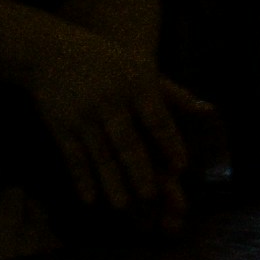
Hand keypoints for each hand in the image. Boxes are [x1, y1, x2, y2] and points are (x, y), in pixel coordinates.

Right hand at [20, 25, 207, 216]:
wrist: (51, 53)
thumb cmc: (108, 62)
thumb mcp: (141, 67)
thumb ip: (173, 93)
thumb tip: (208, 111)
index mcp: (135, 86)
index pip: (156, 119)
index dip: (169, 143)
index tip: (181, 167)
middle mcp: (109, 102)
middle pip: (126, 141)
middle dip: (139, 170)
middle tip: (152, 197)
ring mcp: (82, 115)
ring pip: (99, 155)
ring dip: (110, 182)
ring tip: (123, 206)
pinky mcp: (60, 126)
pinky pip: (72, 157)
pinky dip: (81, 179)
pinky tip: (90, 200)